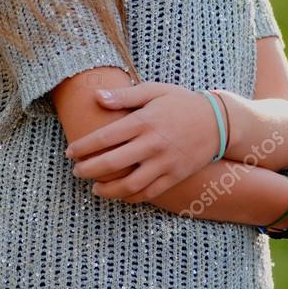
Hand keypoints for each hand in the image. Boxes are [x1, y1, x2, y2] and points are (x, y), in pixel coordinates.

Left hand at [64, 82, 222, 202]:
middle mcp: (152, 144)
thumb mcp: (154, 91)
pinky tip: (120, 195)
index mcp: (144, 121)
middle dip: (88, 169)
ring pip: (129, 184)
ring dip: (107, 190)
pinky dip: (131, 197)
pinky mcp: (174, 176)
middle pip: (112, 163)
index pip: (105, 137)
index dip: (84, 147)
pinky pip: (149, 192)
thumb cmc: (181, 102)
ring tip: (94, 188)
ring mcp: (164, 163)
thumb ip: (125, 96)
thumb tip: (97, 97)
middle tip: (76, 171)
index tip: (70, 152)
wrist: (217, 121)